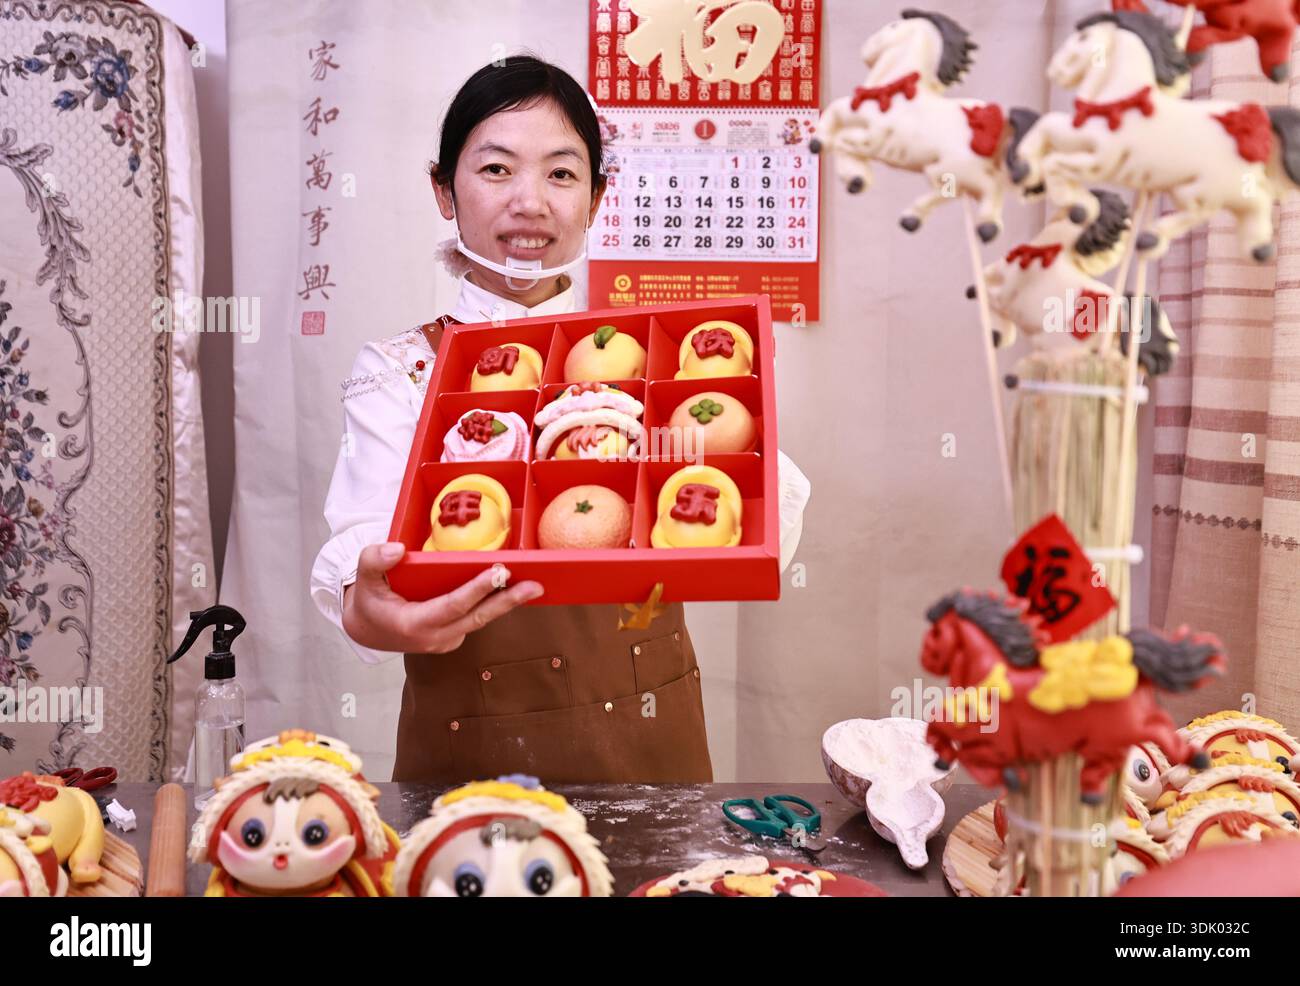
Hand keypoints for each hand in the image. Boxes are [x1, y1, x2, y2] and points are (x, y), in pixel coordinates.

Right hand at [342, 542, 542, 653]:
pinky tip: (514, 588)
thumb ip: (374, 560)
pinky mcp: (453, 636)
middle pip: (477, 618)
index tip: (498, 572)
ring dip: (507, 603)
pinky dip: (495, 604)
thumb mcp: (362, 579)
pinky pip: (477, 619)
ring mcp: (446, 640)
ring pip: (481, 620)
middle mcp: (435, 637)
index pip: (452, 606)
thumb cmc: (368, 601)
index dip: (477, 590)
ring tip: (534, 585)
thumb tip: (396, 550)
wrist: (368, 630)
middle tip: (534, 586)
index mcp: (414, 625)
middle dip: (508, 601)